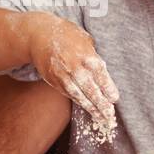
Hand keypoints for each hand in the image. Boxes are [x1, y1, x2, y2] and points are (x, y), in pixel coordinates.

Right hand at [24, 14, 118, 128]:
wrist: (39, 36)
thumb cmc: (66, 35)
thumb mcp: (85, 39)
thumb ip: (94, 56)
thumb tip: (103, 70)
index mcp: (87, 56)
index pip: (101, 76)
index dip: (108, 89)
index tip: (115, 99)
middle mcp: (76, 69)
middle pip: (91, 91)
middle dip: (102, 105)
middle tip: (110, 116)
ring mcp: (64, 77)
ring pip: (80, 96)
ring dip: (91, 109)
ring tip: (101, 118)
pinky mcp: (55, 82)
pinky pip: (70, 95)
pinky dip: (80, 103)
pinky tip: (88, 109)